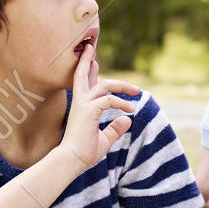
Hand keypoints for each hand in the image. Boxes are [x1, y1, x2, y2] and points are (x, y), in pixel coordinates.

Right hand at [60, 42, 140, 171]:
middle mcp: (80, 102)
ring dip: (121, 85)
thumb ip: (115, 129)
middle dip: (88, 61)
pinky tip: (131, 110)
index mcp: (81, 107)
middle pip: (85, 75)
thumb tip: (128, 120)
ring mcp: (83, 105)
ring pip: (104, 85)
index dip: (88, 70)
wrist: (72, 161)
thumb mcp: (104, 139)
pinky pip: (109, 100)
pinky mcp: (89, 111)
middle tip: (91, 46)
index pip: (84, 84)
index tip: (93, 61)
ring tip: (137, 91)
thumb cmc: (84, 152)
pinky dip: (121, 103)